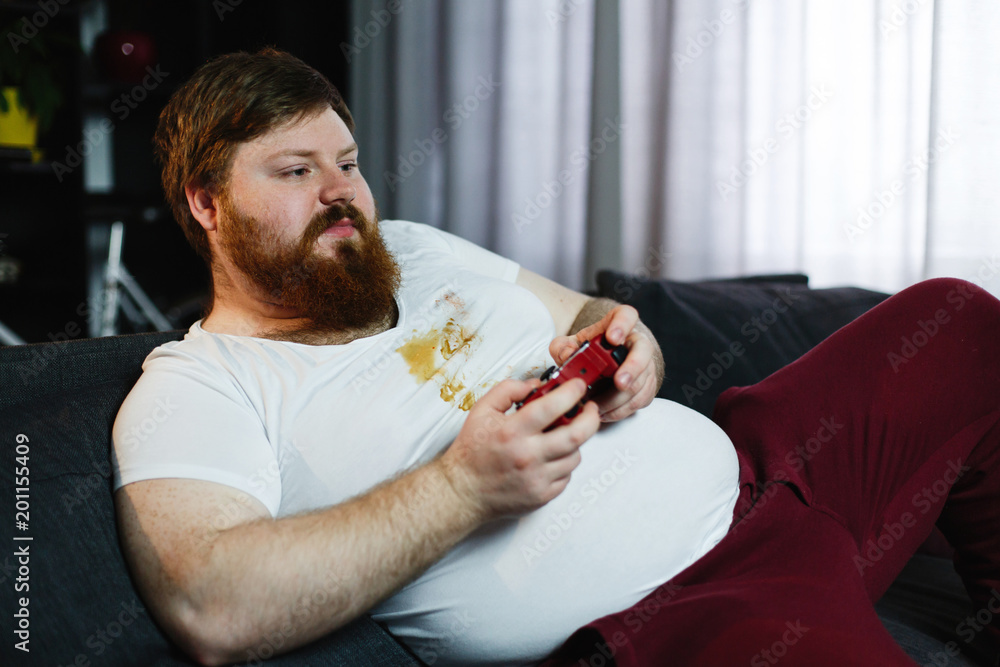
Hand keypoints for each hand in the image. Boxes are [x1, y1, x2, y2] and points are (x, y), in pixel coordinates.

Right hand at [439, 377, 599, 521]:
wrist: (463, 491)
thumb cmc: (472, 451)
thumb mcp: (482, 409)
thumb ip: (509, 390)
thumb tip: (537, 385)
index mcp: (512, 432)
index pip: (551, 407)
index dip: (571, 393)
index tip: (578, 386)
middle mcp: (527, 456)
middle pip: (576, 435)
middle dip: (590, 417)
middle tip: (590, 409)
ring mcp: (536, 479)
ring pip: (575, 456)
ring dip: (575, 442)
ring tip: (563, 434)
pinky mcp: (541, 496)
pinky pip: (567, 476)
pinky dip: (564, 463)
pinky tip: (552, 456)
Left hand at [548, 304, 659, 421]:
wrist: (605, 363)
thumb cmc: (589, 351)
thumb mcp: (571, 345)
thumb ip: (563, 348)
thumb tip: (567, 356)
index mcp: (616, 325)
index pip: (626, 315)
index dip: (622, 324)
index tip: (613, 338)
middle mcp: (636, 342)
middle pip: (643, 351)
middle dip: (632, 368)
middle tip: (619, 382)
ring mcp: (645, 364)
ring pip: (641, 382)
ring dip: (619, 397)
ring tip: (597, 406)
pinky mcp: (647, 385)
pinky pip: (639, 400)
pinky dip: (621, 409)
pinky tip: (604, 412)